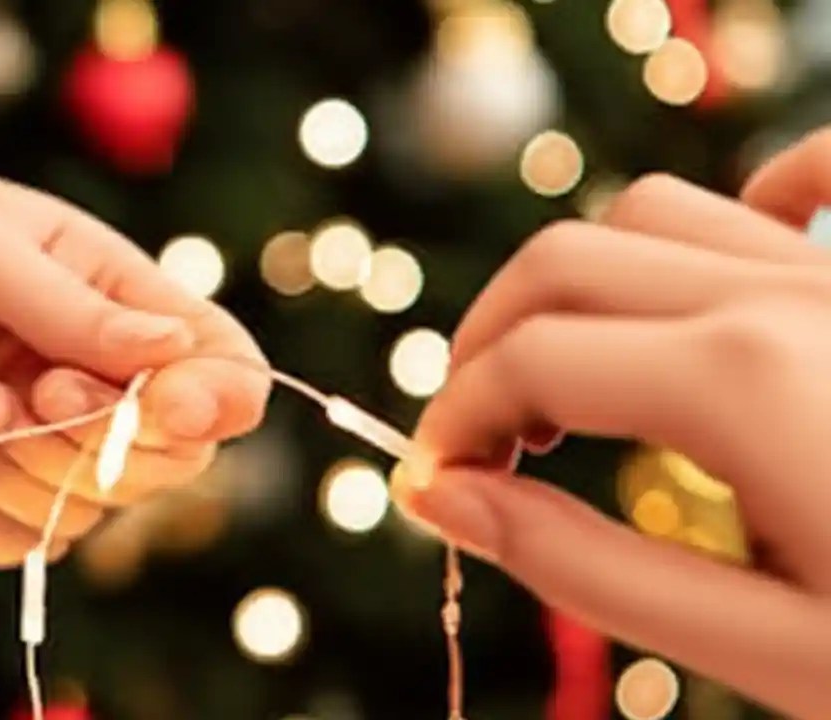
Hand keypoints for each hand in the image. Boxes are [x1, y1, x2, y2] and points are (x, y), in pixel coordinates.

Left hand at [0, 104, 268, 566]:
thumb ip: (72, 303)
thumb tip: (180, 352)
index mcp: (103, 292)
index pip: (212, 357)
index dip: (219, 393)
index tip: (178, 404)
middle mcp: (78, 371)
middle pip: (175, 448)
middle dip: (126, 436)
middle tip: (49, 390)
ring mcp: (25, 439)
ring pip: (105, 499)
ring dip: (61, 464)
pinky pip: (31, 536)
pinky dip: (14, 501)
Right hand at [399, 133, 830, 716]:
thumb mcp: (771, 649)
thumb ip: (588, 566)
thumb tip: (450, 502)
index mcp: (739, 382)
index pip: (525, 364)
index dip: (452, 419)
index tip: (432, 484)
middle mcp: (781, 293)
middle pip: (560, 264)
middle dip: (483, 344)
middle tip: (472, 438)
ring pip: (648, 214)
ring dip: (568, 290)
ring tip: (560, 384)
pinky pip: (789, 185)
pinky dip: (722, 210)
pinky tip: (700, 280)